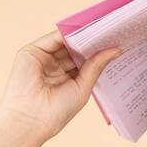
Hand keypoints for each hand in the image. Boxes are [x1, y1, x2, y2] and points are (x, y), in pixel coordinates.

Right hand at [0, 30, 123, 141]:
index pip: (84, 60)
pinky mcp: (32, 51)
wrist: (30, 119)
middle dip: (92, 41)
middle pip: (75, 48)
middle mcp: (55, 67)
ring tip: (102, 27)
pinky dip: (68, 32)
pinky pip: (53, 37)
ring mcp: (43, 58)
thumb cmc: (56, 111)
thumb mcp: (82, 87)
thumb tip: (116, 50)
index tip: (117, 41)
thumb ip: (95, 66)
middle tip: (114, 30)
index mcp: (67, 79)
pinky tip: (84, 29)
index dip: (98, 51)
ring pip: (65, 41)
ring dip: (82, 34)